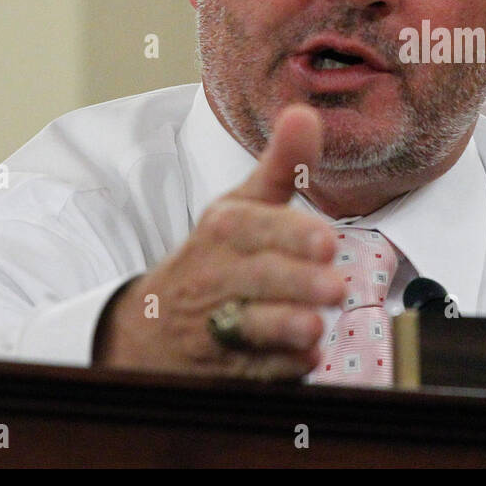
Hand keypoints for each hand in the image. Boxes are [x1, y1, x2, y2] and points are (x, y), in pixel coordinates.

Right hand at [93, 104, 344, 378]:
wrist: (149, 329)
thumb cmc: (216, 257)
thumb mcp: (243, 207)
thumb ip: (281, 165)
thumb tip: (306, 112)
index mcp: (223, 230)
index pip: (250, 227)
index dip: (287, 235)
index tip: (326, 241)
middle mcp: (213, 276)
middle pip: (252, 278)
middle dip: (294, 282)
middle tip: (336, 286)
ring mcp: (213, 325)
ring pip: (246, 326)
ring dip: (283, 327)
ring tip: (317, 328)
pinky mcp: (221, 370)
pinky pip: (246, 373)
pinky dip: (275, 370)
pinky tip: (304, 363)